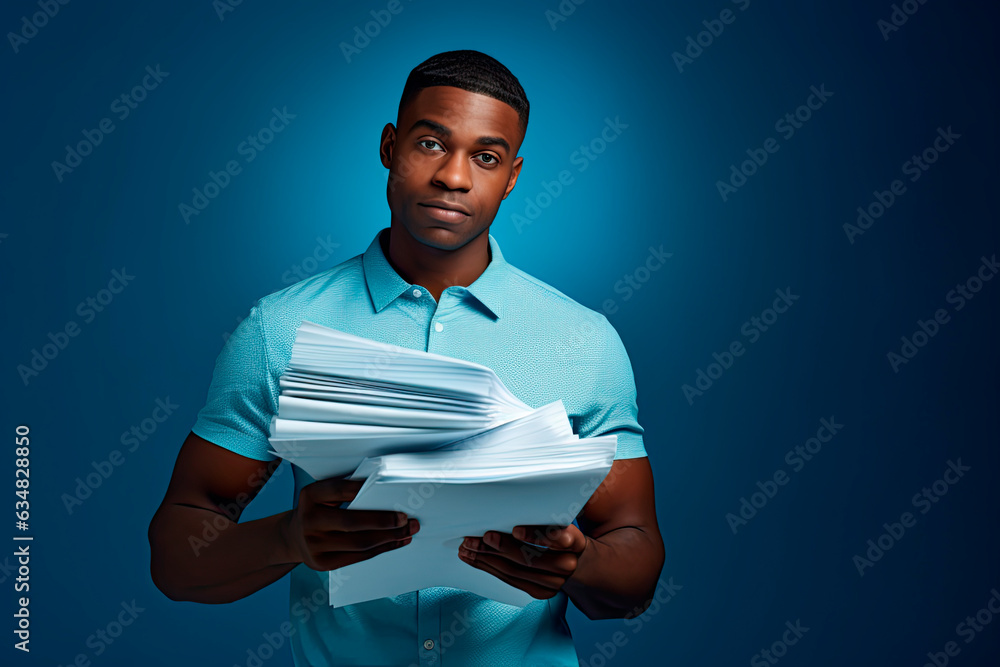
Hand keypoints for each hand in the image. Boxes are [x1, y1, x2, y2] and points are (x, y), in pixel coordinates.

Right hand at [283, 478, 418, 570]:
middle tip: (406, 519)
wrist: (293, 538)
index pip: (340, 490)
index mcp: (310, 496)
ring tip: (408, 531)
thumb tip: (386, 491)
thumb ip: (345, 491)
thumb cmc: (318, 510)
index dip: (364, 490)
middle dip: (384, 521)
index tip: (390, 490)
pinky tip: (396, 542)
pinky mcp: (323, 563)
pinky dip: (381, 549)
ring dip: (389, 538)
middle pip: (352, 522)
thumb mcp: (323, 495)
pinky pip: (358, 557)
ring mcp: (314, 544)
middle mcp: (309, 520)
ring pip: (359, 543)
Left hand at [458, 524, 588, 599]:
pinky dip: (489, 568)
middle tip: (481, 536)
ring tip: (468, 547)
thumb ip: (551, 511)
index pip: (560, 539)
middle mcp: (566, 565)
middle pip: (530, 559)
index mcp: (575, 542)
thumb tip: (522, 491)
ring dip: (487, 559)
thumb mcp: (567, 520)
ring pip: (515, 572)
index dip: (536, 535)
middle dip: (501, 547)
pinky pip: (510, 581)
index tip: (515, 529)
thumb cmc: (566, 533)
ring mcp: (553, 583)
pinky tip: (474, 559)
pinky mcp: (540, 592)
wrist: (581, 564)